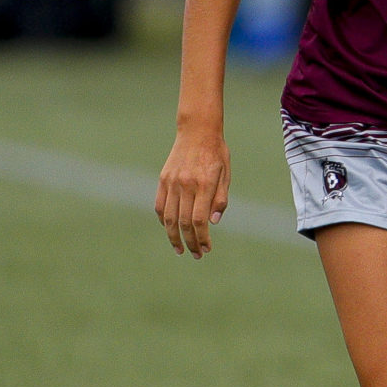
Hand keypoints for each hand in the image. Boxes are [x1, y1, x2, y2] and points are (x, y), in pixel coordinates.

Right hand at [156, 128, 231, 257]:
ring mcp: (172, 182)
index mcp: (205, 184)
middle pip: (184, 222)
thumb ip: (221, 198)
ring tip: (180, 249)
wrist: (197, 131)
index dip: (202, 238)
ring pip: (169, 218)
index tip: (207, 248)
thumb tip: (213, 222)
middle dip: (190, 242)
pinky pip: (160, 206)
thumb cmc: (217, 153)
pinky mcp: (163, 180)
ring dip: (173, 237)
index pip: (200, 220)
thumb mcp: (226, 174)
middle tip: (196, 255)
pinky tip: (171, 230)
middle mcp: (186, 185)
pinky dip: (164, 220)